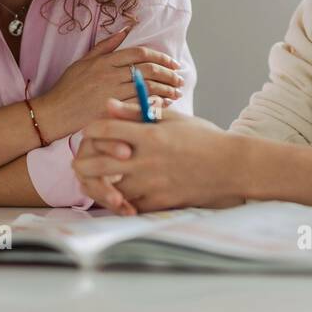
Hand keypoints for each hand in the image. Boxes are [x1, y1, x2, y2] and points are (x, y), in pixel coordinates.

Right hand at [34, 28, 183, 139]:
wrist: (54, 112)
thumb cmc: (68, 87)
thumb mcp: (84, 61)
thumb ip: (106, 46)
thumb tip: (126, 29)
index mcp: (105, 61)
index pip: (140, 53)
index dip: (161, 57)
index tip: (173, 63)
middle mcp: (109, 75)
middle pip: (148, 70)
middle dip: (168, 74)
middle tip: (180, 79)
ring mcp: (111, 93)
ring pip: (147, 88)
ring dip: (166, 90)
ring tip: (177, 92)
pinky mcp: (111, 110)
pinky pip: (139, 105)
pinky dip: (155, 104)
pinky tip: (165, 105)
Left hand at [73, 98, 242, 213]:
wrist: (231, 166)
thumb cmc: (203, 138)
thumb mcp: (173, 118)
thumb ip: (138, 112)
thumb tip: (108, 105)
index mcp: (149, 134)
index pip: (104, 130)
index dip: (90, 130)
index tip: (90, 132)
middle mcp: (146, 159)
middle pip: (96, 164)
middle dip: (82, 162)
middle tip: (80, 163)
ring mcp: (152, 183)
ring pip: (110, 189)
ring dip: (100, 186)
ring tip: (97, 182)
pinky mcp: (160, 202)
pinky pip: (130, 206)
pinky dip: (122, 202)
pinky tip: (121, 196)